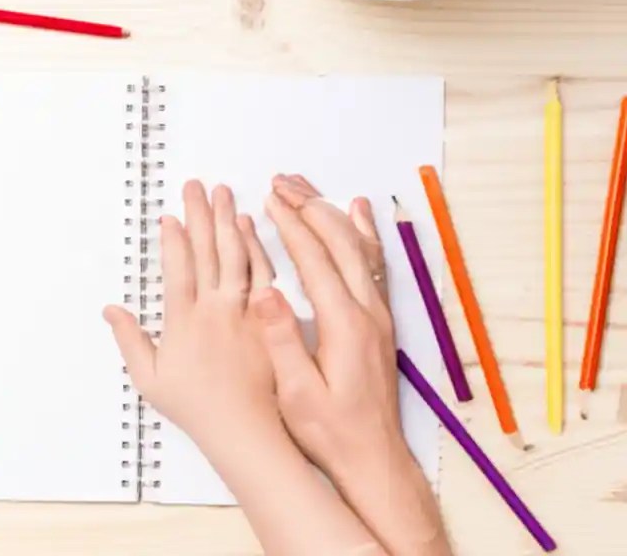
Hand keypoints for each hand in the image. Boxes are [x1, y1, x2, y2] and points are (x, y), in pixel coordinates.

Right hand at [104, 181, 280, 458]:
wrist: (248, 433)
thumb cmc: (201, 411)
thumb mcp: (151, 380)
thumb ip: (131, 341)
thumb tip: (112, 311)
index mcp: (186, 322)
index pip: (179, 268)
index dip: (173, 239)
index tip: (170, 216)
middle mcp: (216, 311)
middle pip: (208, 251)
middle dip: (201, 215)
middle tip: (197, 187)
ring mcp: (247, 313)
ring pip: (238, 255)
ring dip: (229, 221)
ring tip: (224, 194)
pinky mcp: (270, 319)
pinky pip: (265, 273)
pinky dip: (257, 246)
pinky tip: (252, 227)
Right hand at [254, 174, 446, 555]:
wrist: (373, 459)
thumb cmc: (331, 433)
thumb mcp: (297, 394)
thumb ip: (281, 341)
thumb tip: (266, 293)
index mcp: (344, 326)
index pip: (316, 260)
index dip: (292, 226)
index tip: (270, 200)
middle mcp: (367, 313)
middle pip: (340, 243)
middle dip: (310, 207)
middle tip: (281, 183)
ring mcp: (378, 316)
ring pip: (359, 248)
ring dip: (331, 214)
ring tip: (306, 188)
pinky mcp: (379, 323)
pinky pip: (373, 264)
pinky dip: (363, 233)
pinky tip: (358, 213)